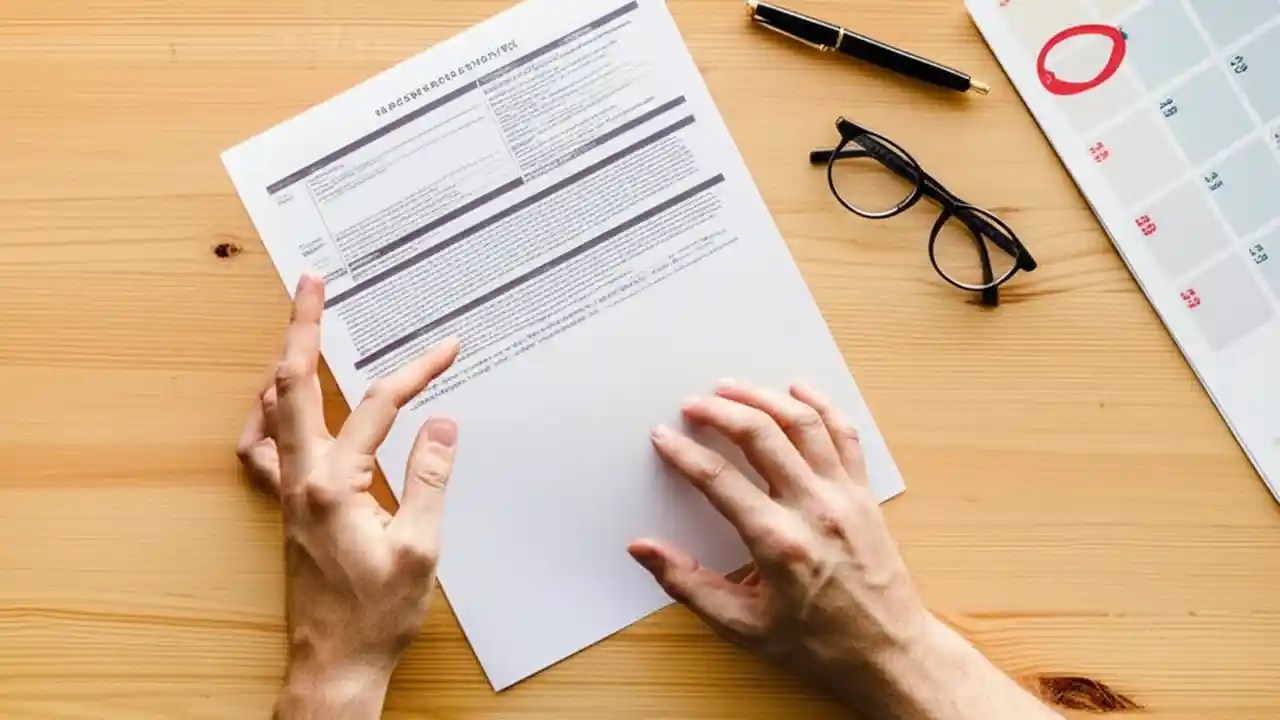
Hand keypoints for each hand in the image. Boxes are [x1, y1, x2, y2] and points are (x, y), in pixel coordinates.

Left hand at [237, 274, 460, 719]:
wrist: (334, 664)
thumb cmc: (375, 615)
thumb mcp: (421, 547)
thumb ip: (430, 478)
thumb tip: (441, 425)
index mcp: (334, 486)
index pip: (378, 407)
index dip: (417, 372)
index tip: (446, 350)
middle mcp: (300, 481)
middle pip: (291, 384)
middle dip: (300, 326)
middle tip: (309, 284)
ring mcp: (287, 494)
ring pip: (269, 410)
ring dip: (283, 364)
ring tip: (295, 331)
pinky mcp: (287, 509)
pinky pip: (261, 448)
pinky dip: (269, 415)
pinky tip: (281, 408)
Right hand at [629, 382, 1058, 718]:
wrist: (889, 653)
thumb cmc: (818, 645)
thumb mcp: (742, 626)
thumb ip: (688, 584)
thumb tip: (643, 549)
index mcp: (778, 543)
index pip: (719, 480)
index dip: (684, 453)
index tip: (663, 437)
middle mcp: (815, 509)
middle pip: (762, 435)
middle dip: (721, 410)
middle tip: (693, 404)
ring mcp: (845, 497)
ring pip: (804, 423)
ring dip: (765, 397)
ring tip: (733, 387)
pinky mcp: (866, 495)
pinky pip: (845, 435)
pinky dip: (821, 405)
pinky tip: (798, 390)